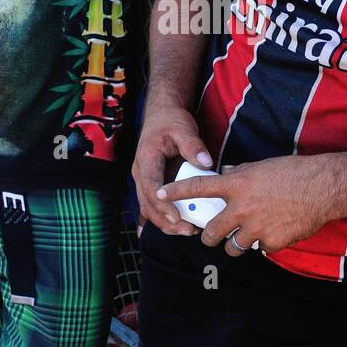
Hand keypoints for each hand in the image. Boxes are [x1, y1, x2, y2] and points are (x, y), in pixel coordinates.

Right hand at [132, 104, 214, 235]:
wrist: (161, 116)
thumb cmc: (171, 121)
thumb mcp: (183, 128)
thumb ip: (193, 145)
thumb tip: (206, 163)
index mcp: (147, 158)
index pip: (150, 185)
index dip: (162, 204)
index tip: (177, 216)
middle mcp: (141, 172)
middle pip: (148, 203)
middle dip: (166, 220)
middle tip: (188, 230)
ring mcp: (143, 179)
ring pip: (149, 208)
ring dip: (166, 222)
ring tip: (188, 231)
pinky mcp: (150, 183)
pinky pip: (152, 205)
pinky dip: (160, 219)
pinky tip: (170, 231)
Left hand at [156, 154, 338, 255]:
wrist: (323, 188)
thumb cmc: (295, 172)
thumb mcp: (262, 167)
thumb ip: (241, 175)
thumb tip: (229, 177)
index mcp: (237, 185)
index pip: (198, 187)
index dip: (176, 191)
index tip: (160, 193)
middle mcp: (241, 208)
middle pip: (211, 232)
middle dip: (208, 237)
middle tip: (211, 235)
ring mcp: (255, 228)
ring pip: (232, 247)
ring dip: (234, 244)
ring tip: (241, 239)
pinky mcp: (271, 242)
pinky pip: (259, 249)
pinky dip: (263, 244)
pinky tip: (273, 233)